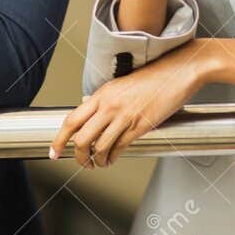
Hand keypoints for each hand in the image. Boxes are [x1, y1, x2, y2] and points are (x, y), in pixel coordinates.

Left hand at [49, 39, 234, 166]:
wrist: (180, 70)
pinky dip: (113, 157)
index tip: (54, 152)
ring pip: (99, 147)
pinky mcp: (141, 125)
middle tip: (81, 163)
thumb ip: (105, 98)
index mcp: (103, 93)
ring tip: (100, 164)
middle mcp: (109, 104)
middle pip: (81, 138)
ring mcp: (125, 115)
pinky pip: (119, 147)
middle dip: (78, 156)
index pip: (71, 119)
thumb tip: (88, 107)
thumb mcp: (123, 84)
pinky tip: (113, 159)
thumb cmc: (155, 76)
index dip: (59, 139)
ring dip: (97, 161)